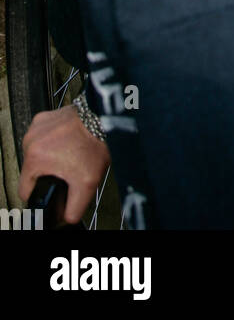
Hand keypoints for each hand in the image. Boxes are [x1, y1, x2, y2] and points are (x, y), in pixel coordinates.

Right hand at [18, 106, 110, 224]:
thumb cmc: (95, 143)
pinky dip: (53, 142)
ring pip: (37, 153)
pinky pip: (44, 137)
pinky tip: (68, 142)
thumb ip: (73, 207)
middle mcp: (31, 140)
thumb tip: (66, 217)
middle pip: (32, 171)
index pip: (25, 190)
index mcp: (34, 157)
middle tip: (66, 172)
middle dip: (47, 174)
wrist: (105, 117)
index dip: (39, 195)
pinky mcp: (46, 117)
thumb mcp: (86, 184)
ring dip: (49, 157)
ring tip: (68, 156)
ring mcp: (38, 126)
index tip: (51, 192)